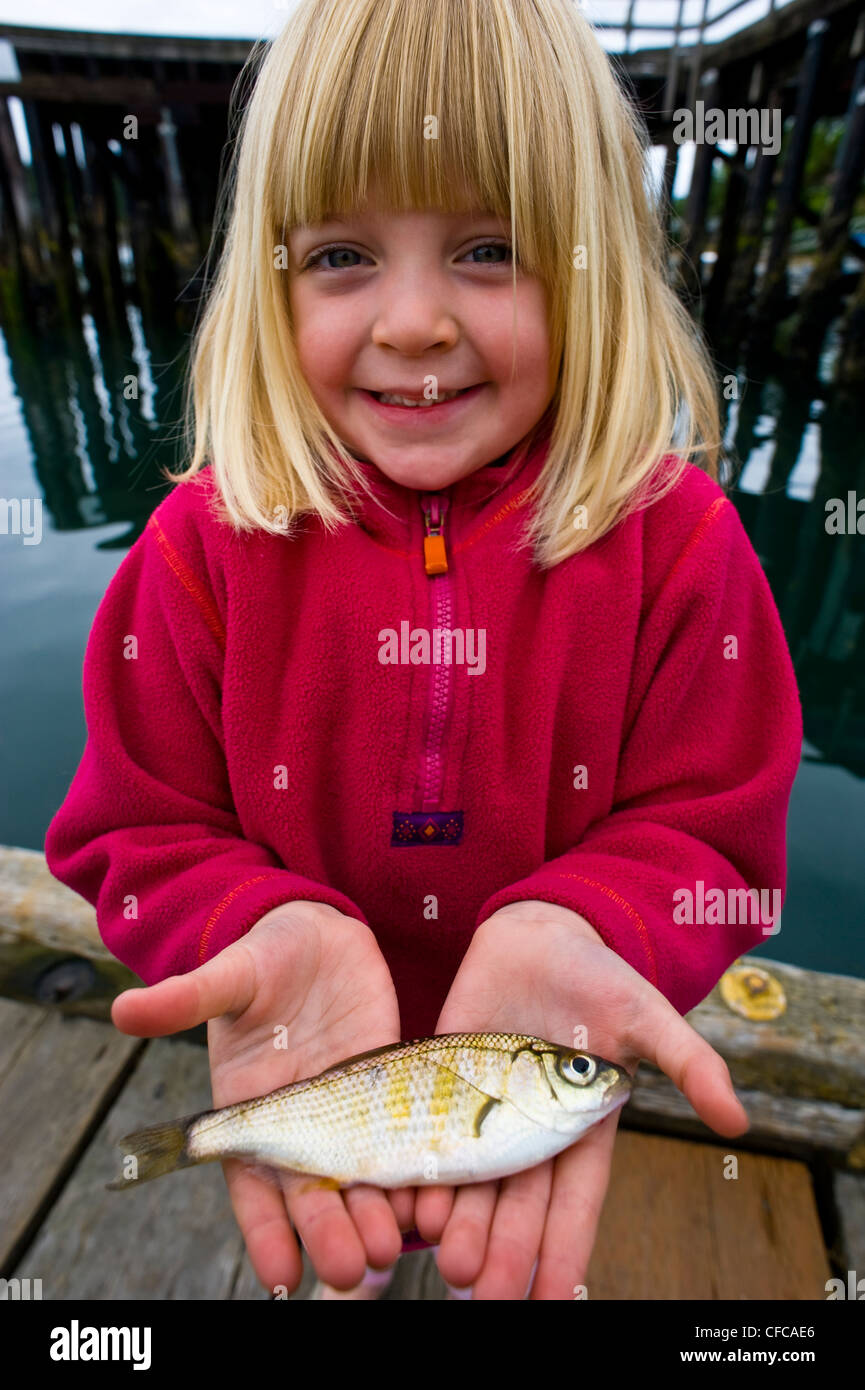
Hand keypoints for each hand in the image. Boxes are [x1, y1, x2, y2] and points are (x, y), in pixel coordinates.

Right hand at [111, 900, 413, 1293]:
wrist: (320, 929)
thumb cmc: (264, 955)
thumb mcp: (230, 976)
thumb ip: (187, 998)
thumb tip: (123, 1009)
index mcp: (251, 1111)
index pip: (254, 1186)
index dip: (266, 1231)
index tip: (281, 1275)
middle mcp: (302, 1124)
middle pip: (314, 1194)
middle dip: (330, 1233)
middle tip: (353, 1270)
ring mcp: (351, 1109)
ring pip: (361, 1177)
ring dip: (375, 1216)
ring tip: (393, 1248)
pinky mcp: (393, 1086)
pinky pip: (405, 1136)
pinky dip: (415, 1170)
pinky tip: (432, 1200)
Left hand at [414, 900, 747, 1299]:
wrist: (535, 934)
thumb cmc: (600, 977)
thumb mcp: (648, 1018)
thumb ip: (690, 1065)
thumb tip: (738, 1122)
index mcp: (581, 1130)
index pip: (574, 1205)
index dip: (564, 1252)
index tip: (552, 1298)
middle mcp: (530, 1133)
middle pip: (518, 1208)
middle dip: (506, 1253)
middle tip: (486, 1296)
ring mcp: (483, 1113)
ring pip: (475, 1186)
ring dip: (464, 1227)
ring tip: (452, 1266)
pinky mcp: (443, 1086)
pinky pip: (431, 1139)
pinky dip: (423, 1174)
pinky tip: (413, 1205)